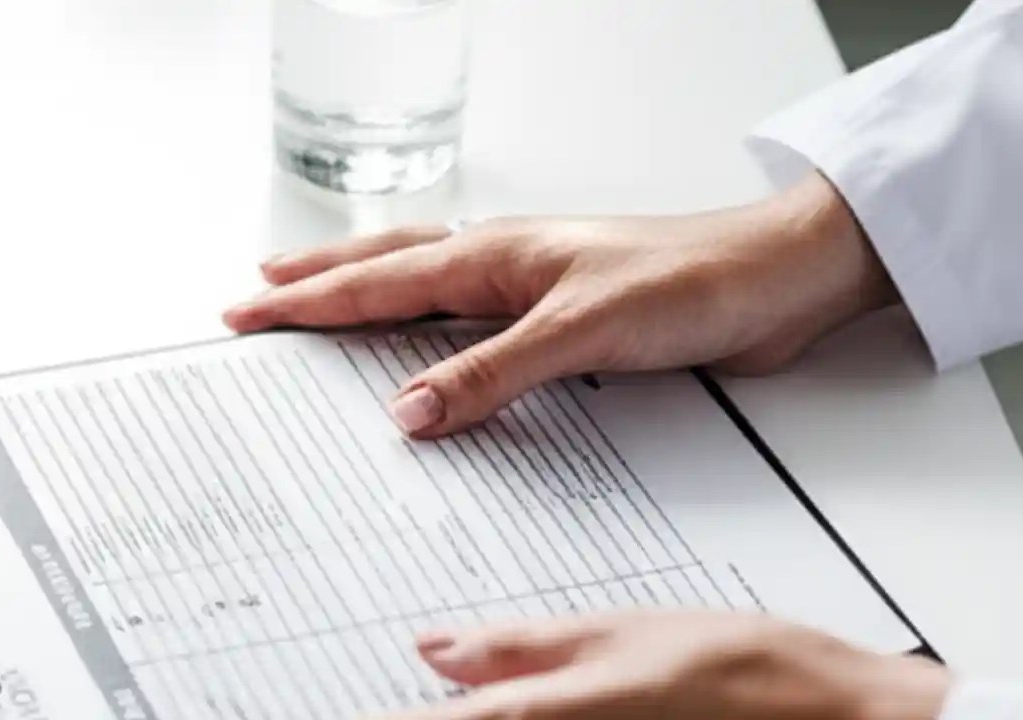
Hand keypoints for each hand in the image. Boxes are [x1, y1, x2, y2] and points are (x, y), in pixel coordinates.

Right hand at [223, 172, 896, 437]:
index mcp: (496, 255)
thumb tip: (410, 411)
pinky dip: (423, 321)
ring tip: (313, 289)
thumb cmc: (693, 280)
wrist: (773, 280)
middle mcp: (503, 264)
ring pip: (421, 279)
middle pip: (385, 265)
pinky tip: (425, 335)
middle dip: (315, 281)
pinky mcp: (559, 316)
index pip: (378, 281)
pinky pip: (467, 317)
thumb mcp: (583, 332)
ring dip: (361, 285)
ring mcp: (528, 285)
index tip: (248, 310)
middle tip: (256, 291)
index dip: (308, 299)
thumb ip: (494, 372)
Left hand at [375, 610, 948, 719]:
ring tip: (442, 692)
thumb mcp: (614, 635)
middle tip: (362, 699)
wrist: (828, 716)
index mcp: (545, 719)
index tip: (332, 710)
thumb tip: (436, 649)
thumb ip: (517, 647)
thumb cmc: (736, 670)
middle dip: (420, 718)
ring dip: (465, 719)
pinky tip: (507, 706)